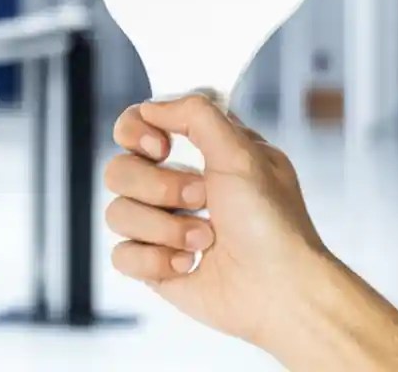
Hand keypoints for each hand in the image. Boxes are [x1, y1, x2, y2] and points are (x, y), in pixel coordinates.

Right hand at [104, 94, 327, 347]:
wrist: (280, 291)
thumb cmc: (273, 225)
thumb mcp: (243, 154)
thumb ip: (196, 115)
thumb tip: (151, 107)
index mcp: (199, 153)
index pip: (137, 125)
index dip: (136, 132)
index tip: (160, 148)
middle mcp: (175, 186)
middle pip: (119, 169)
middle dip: (158, 188)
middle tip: (202, 198)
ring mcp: (161, 226)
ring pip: (117, 213)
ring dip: (164, 228)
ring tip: (204, 240)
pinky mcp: (153, 264)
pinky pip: (121, 254)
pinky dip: (156, 260)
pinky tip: (188, 265)